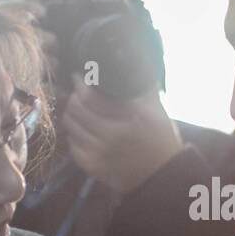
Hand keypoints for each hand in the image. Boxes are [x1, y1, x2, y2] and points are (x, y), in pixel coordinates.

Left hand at [62, 77, 182, 192]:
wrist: (163, 176)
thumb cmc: (162, 139)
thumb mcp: (157, 108)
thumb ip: (144, 84)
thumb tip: (133, 59)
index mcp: (127, 118)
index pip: (89, 96)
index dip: (79, 84)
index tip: (78, 77)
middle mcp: (110, 135)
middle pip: (76, 110)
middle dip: (73, 97)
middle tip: (77, 93)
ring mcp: (100, 153)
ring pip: (71, 127)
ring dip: (71, 115)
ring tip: (77, 109)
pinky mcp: (94, 167)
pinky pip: (73, 146)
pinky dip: (74, 135)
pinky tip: (81, 130)